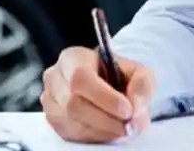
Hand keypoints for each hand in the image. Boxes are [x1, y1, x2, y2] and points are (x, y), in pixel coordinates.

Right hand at [41, 46, 155, 142]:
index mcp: (73, 57)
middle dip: (107, 119)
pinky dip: (95, 136)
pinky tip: (109, 131)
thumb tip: (135, 107)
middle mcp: (56, 78)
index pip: (81, 78)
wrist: (107, 85)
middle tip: (131, 126)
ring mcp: (51, 101)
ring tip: (124, 129)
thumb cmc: (119, 75)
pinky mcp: (53, 121)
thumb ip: (142, 85)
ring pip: (73, 122)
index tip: (128, 110)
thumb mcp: (138, 71)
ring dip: (104, 130)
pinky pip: (72, 134)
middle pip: (75, 104)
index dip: (104, 98)